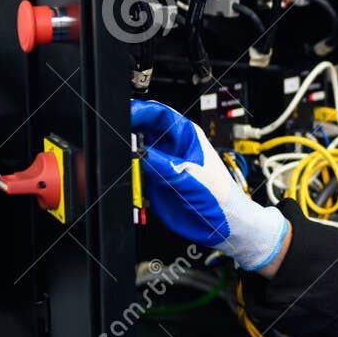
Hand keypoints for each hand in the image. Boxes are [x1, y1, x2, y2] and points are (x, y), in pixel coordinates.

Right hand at [131, 100, 288, 271]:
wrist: (223, 225)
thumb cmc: (220, 198)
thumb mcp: (190, 178)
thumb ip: (163, 164)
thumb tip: (139, 152)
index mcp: (186, 135)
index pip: (157, 112)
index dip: (138, 110)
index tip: (122, 115)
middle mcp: (172, 146)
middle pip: (142, 128)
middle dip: (126, 130)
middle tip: (114, 138)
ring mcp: (162, 163)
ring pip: (135, 149)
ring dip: (125, 153)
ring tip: (116, 158)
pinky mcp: (155, 180)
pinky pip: (135, 171)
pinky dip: (127, 172)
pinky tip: (123, 176)